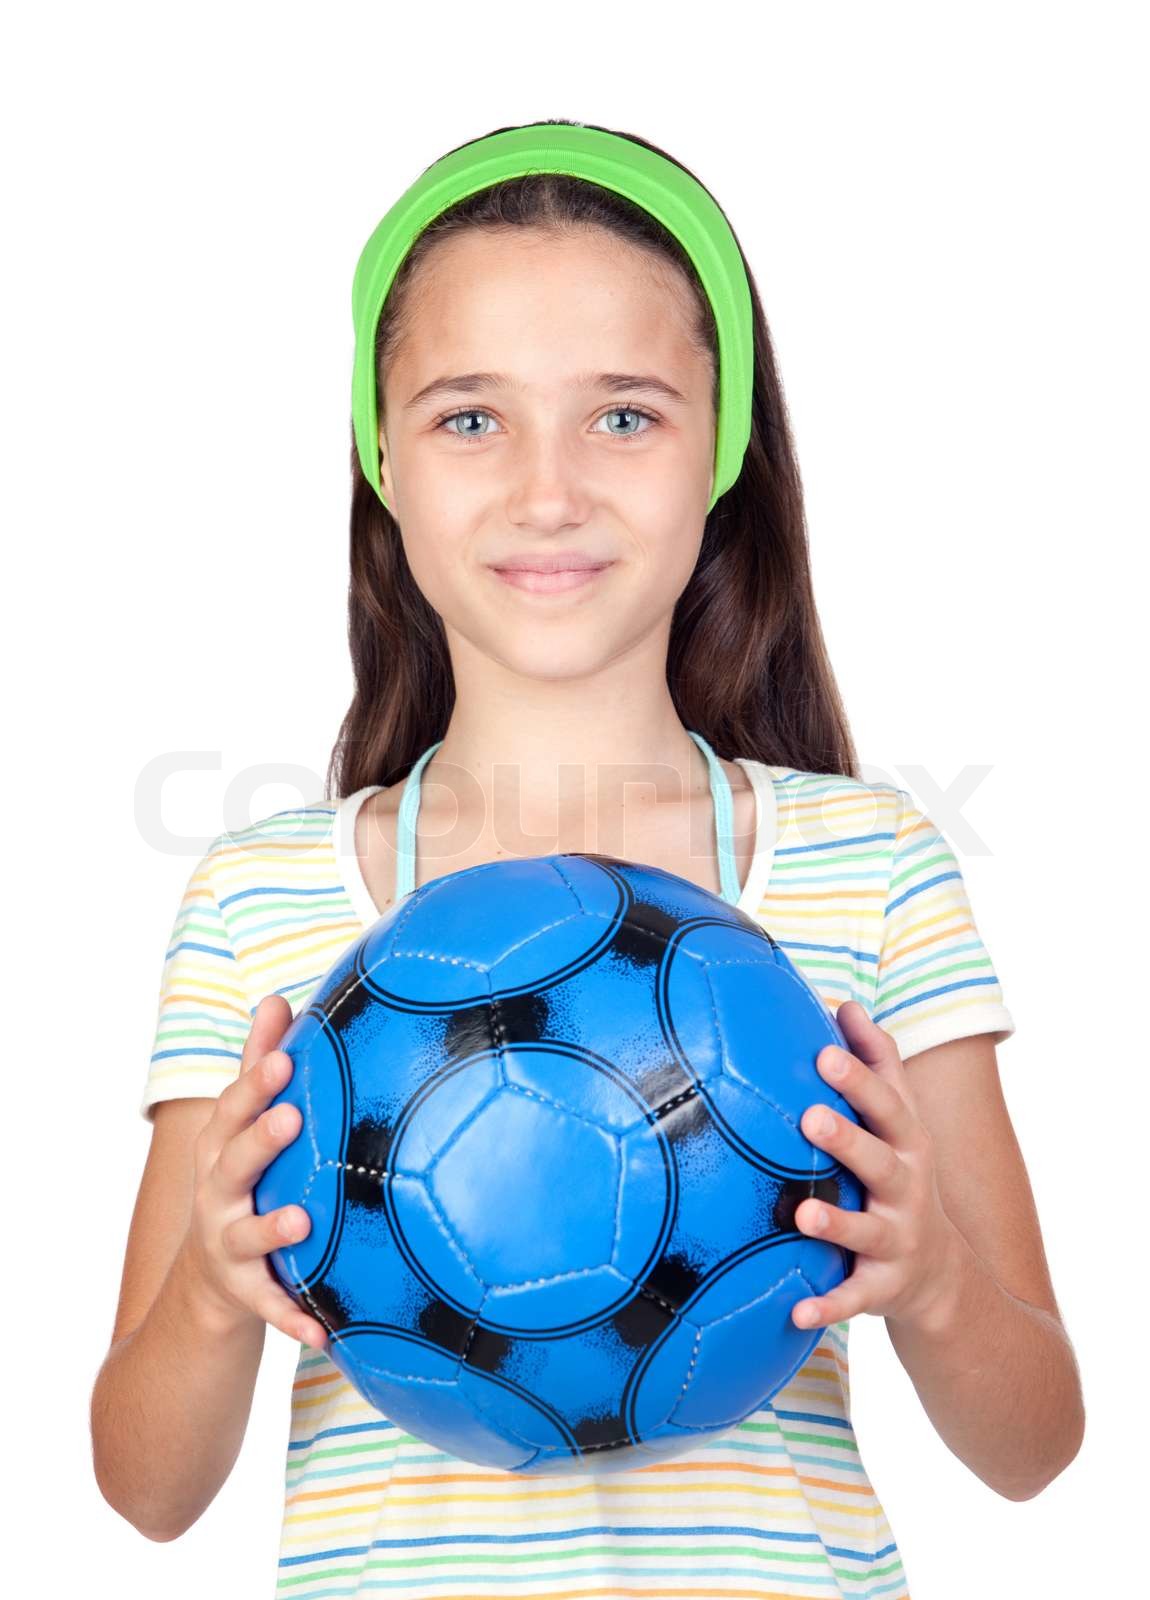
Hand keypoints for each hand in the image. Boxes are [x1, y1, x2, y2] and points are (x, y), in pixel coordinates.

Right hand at [181, 993, 328, 1349]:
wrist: (206, 1281)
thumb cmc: (242, 1178)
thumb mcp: (241, 1126)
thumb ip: (260, 1066)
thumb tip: (275, 997)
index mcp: (221, 1146)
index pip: (234, 1109)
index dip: (257, 1083)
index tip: (287, 1056)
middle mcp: (217, 1194)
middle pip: (232, 1164)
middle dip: (259, 1141)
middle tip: (291, 1118)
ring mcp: (228, 1246)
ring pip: (246, 1237)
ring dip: (271, 1229)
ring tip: (300, 1222)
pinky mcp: (246, 1294)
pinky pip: (270, 1309)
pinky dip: (293, 1319)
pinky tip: (323, 1332)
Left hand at [791, 1001, 962, 1334]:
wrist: (943, 1277)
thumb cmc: (899, 1174)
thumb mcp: (899, 1122)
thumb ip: (876, 1063)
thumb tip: (841, 1000)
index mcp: (907, 1143)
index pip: (888, 1102)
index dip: (860, 1076)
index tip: (825, 1048)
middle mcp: (908, 1189)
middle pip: (880, 1159)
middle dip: (848, 1138)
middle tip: (810, 1116)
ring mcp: (898, 1241)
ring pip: (867, 1230)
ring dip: (837, 1222)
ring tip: (803, 1214)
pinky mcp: (883, 1288)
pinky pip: (854, 1299)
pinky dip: (827, 1306)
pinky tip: (795, 1311)